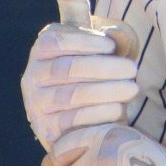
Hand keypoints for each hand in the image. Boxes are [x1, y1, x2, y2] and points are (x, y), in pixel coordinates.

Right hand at [21, 24, 138, 153]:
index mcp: (43, 48)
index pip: (58, 42)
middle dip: (104, 69)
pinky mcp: (46, 129)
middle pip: (67, 70)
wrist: (70, 112)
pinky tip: (119, 110)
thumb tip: (116, 36)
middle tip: (133, 70)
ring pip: (71, 96)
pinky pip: (72, 122)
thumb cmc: (89, 71)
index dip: (86, 43)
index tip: (112, 47)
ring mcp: (36, 104)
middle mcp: (33, 75)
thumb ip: (106, 38)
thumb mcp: (94, 49)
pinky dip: (98, 115)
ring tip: (132, 89)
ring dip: (106, 92)